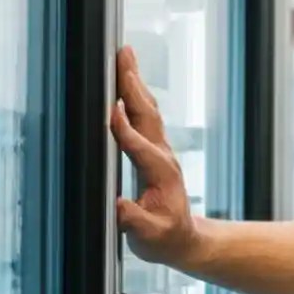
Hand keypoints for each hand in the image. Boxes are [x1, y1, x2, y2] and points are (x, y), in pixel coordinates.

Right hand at [110, 46, 199, 266]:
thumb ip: (134, 221)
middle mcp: (162, 156)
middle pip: (146, 115)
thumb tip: (119, 206)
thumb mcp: (148, 237)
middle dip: (133, 85)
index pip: (139, 147)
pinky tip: (126, 78)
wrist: (182, 238)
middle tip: (122, 56)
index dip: (124, 130)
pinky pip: (144, 115)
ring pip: (146, 110)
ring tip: (125, 55)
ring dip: (134, 81)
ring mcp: (159, 150)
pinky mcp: (154, 149)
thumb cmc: (164, 238)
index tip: (111, 109)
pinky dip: (134, 93)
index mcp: (160, 174)